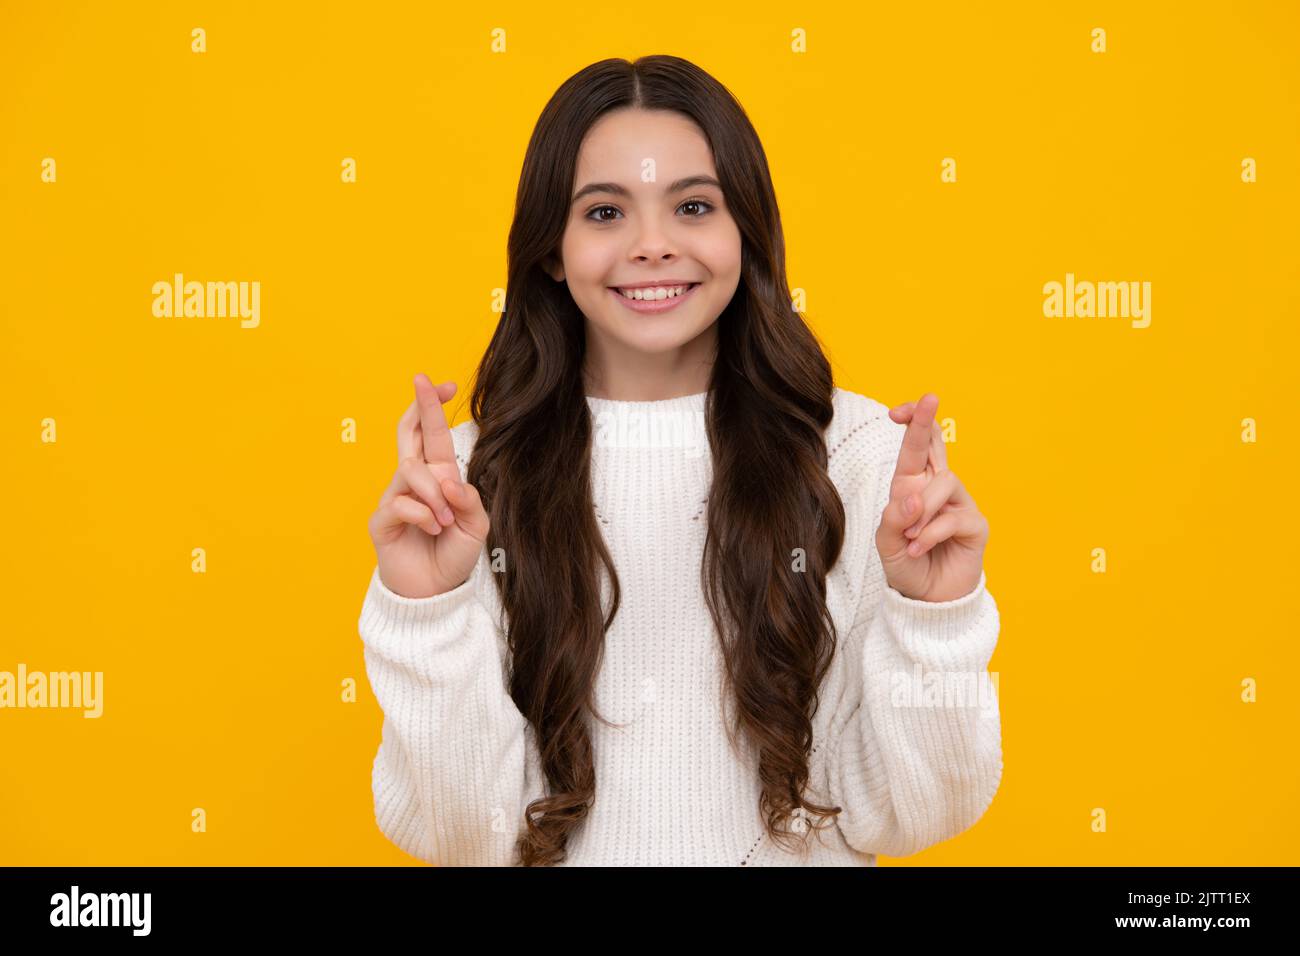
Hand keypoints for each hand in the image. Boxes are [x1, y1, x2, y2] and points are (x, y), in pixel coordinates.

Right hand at [367, 374, 490, 597]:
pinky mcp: (382, 520)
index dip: (436, 408)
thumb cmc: (453, 555)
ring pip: (411, 470)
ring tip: (446, 521)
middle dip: (419, 406)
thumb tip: (449, 480)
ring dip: (434, 493)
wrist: (435, 593)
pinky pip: (401, 502)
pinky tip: (432, 530)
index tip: (448, 384)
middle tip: (424, 382)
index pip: (433, 435)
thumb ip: (469, 499)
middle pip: (409, 433)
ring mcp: (395, 498)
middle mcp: (414, 482)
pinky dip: (423, 514)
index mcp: (438, 478)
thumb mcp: (476, 526)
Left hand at [874, 393, 988, 602]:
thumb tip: (912, 496)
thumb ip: (893, 519)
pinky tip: (919, 549)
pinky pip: (952, 517)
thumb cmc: (906, 567)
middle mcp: (937, 490)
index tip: (897, 411)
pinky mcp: (975, 525)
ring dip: (921, 511)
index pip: (914, 449)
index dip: (912, 426)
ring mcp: (959, 505)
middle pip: (937, 447)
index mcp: (912, 488)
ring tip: (910, 538)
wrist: (927, 602)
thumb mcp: (887, 543)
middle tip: (929, 398)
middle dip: (928, 423)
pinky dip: (930, 533)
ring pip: (942, 483)